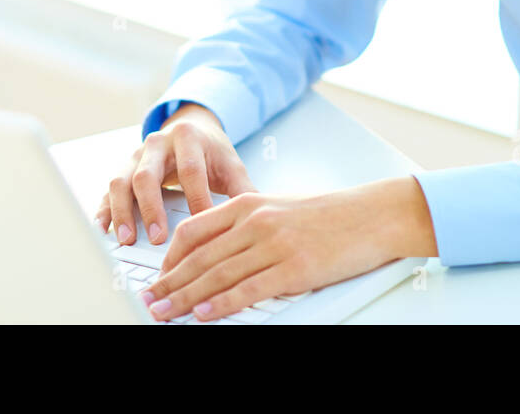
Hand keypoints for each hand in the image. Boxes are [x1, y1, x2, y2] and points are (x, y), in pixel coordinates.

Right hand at [94, 102, 255, 245]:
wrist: (192, 128)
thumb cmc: (212, 152)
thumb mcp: (231, 164)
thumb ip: (243, 189)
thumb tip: (258, 218)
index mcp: (188, 138)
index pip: (190, 170)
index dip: (195, 200)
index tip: (201, 227)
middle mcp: (158, 143)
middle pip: (148, 174)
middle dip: (151, 208)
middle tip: (158, 238)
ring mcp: (136, 155)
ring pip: (122, 180)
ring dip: (122, 211)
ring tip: (127, 239)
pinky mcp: (124, 169)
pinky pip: (108, 189)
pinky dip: (104, 209)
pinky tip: (101, 229)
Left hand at [140, 176, 436, 321]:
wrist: (371, 215)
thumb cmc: (329, 214)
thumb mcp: (279, 208)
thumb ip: (247, 224)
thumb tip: (217, 252)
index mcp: (248, 204)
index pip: (194, 230)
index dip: (170, 257)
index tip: (159, 276)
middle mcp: (255, 222)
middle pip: (198, 256)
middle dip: (168, 282)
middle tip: (149, 299)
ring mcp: (273, 245)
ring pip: (216, 275)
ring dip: (185, 297)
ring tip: (164, 311)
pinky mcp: (293, 269)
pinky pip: (247, 290)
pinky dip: (220, 304)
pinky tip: (203, 314)